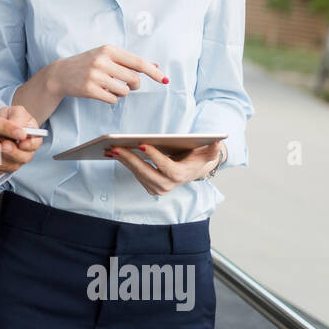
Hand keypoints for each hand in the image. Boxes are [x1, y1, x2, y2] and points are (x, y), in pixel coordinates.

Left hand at [0, 105, 43, 174]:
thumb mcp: (15, 112)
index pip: (35, 144)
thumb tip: (18, 128)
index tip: (21, 142)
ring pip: (8, 165)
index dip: (29, 144)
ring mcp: (13, 162)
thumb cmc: (8, 117)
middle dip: (13, 152)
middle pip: (23, 158)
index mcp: (32, 138)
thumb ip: (17, 119)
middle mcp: (25, 152)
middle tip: (3, 145)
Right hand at [47, 44, 166, 104]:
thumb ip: (129, 62)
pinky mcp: (89, 89)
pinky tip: (102, 92)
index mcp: (109, 50)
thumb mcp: (107, 56)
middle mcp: (102, 61)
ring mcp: (95, 75)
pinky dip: (112, 98)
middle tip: (128, 85)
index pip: (138, 62)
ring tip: (110, 87)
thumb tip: (155, 66)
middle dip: (135, 85)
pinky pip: (113, 99)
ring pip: (124, 91)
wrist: (60, 73)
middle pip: (134, 79)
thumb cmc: (88, 63)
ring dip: (122, 92)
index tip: (164, 79)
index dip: (153, 72)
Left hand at [105, 140, 223, 195]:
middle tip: (116, 146)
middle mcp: (167, 185)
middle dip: (130, 158)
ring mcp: (157, 187)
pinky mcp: (148, 186)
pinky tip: (115, 152)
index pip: (165, 167)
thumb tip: (217, 141)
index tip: (141, 145)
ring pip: (137, 173)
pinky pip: (134, 173)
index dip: (154, 156)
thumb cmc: (199, 157)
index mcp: (180, 176)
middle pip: (145, 172)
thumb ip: (213, 149)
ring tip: (111, 147)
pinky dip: (124, 163)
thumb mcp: (208, 152)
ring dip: (123, 160)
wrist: (194, 169)